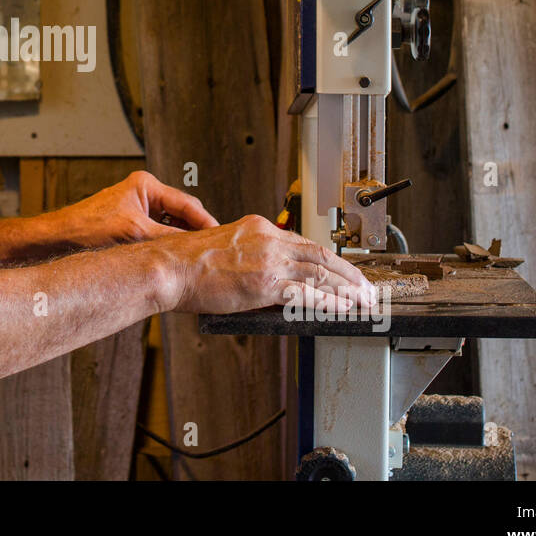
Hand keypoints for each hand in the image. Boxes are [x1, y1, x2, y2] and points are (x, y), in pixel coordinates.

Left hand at [58, 170, 218, 248]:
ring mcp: (138, 209)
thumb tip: (196, 248)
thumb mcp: (136, 234)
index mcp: (146, 185)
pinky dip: (167, 245)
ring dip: (181, 241)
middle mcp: (144, 193)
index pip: (188, 203)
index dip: (206, 222)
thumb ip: (170, 238)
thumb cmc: (88, 229)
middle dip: (196, 232)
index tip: (221, 239)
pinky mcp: (132, 224)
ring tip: (196, 258)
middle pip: (182, 214)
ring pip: (171, 226)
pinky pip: (158, 234)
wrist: (59, 239)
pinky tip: (174, 260)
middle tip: (212, 252)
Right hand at [165, 214, 375, 314]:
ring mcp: (268, 261)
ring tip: (362, 299)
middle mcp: (267, 240)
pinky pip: (305, 294)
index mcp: (258, 228)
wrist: (170, 268)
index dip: (329, 258)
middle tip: (365, 286)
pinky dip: (328, 301)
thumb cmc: (187, 263)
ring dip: (346, 288)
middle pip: (320, 255)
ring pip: (319, 273)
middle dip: (348, 273)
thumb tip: (269, 275)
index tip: (342, 269)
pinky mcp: (264, 284)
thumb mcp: (225, 246)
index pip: (304, 242)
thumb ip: (250, 255)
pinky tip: (341, 307)